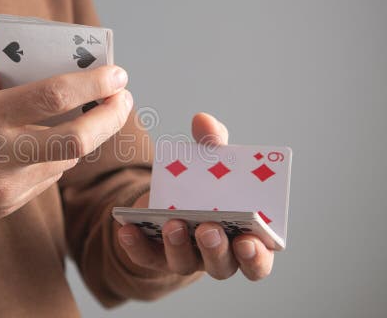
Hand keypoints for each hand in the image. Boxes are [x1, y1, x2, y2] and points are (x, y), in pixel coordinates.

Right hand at [0, 66, 132, 255]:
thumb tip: (30, 72)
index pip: (54, 97)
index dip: (94, 82)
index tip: (115, 72)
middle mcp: (0, 157)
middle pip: (79, 141)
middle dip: (111, 117)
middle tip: (121, 98)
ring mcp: (5, 189)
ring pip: (67, 161)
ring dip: (87, 137)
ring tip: (91, 114)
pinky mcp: (6, 208)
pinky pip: (44, 179)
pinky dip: (57, 157)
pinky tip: (51, 142)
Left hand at [116, 113, 274, 280]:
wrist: (167, 197)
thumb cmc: (204, 182)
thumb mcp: (211, 159)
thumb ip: (213, 142)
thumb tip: (203, 121)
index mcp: (244, 237)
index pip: (258, 259)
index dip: (256, 255)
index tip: (249, 239)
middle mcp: (217, 255)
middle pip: (222, 266)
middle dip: (216, 249)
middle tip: (208, 228)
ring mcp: (185, 258)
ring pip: (185, 264)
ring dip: (179, 246)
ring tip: (173, 223)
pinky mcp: (154, 256)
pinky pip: (146, 257)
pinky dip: (136, 245)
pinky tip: (127, 229)